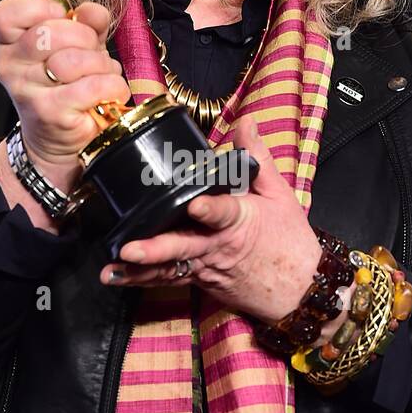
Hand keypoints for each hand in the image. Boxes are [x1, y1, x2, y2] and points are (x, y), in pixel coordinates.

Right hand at [0, 0, 130, 186]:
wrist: (57, 139)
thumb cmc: (66, 85)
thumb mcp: (76, 45)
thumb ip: (86, 22)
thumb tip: (92, 11)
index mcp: (8, 43)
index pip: (5, 14)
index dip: (39, 7)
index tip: (62, 15)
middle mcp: (10, 66)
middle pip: (46, 33)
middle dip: (82, 36)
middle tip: (91, 51)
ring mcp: (27, 90)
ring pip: (72, 60)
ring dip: (100, 65)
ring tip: (102, 74)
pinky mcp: (50, 112)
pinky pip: (90, 86)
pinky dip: (111, 86)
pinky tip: (110, 91)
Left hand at [98, 114, 327, 324]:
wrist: (300, 291)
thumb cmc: (289, 242)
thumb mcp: (280, 195)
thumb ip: (257, 158)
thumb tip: (244, 121)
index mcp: (240, 221)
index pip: (223, 213)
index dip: (209, 209)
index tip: (194, 204)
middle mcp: (217, 247)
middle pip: (184, 247)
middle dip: (156, 250)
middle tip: (130, 249)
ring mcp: (205, 267)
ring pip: (169, 269)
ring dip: (139, 270)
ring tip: (111, 270)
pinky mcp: (199, 281)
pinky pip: (168, 280)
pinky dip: (142, 280)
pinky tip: (116, 278)